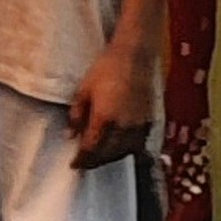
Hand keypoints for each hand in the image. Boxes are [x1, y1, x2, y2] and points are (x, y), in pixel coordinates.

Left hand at [65, 26, 158, 168]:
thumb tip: (70, 136)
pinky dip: (128, 150)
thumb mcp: (84, 89)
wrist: (135, 55)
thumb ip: (76, 114)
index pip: (91, 148)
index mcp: (104, 119)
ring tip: (101, 156)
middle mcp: (123, 127)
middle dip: (95, 161)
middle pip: (108, 154)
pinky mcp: (150, 120)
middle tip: (85, 162)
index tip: (74, 165)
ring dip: (111, 157)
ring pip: (125, 152)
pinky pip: (139, 144)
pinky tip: (121, 147)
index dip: (82, 160)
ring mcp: (139, 125)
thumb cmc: (106, 68)